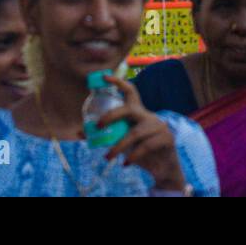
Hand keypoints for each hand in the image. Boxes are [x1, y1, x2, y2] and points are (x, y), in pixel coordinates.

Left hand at [97, 75, 187, 191]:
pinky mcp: (166, 138)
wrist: (163, 167)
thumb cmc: (140, 151)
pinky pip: (145, 146)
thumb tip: (80, 132)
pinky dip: (133, 156)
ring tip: (108, 157)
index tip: (104, 77)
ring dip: (119, 146)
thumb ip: (106, 137)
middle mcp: (148, 115)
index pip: (130, 92)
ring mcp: (158, 126)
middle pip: (129, 109)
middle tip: (98, 126)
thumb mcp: (122, 142)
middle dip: (112, 116)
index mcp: (138, 113)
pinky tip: (125, 163)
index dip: (118, 83)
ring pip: (134, 133)